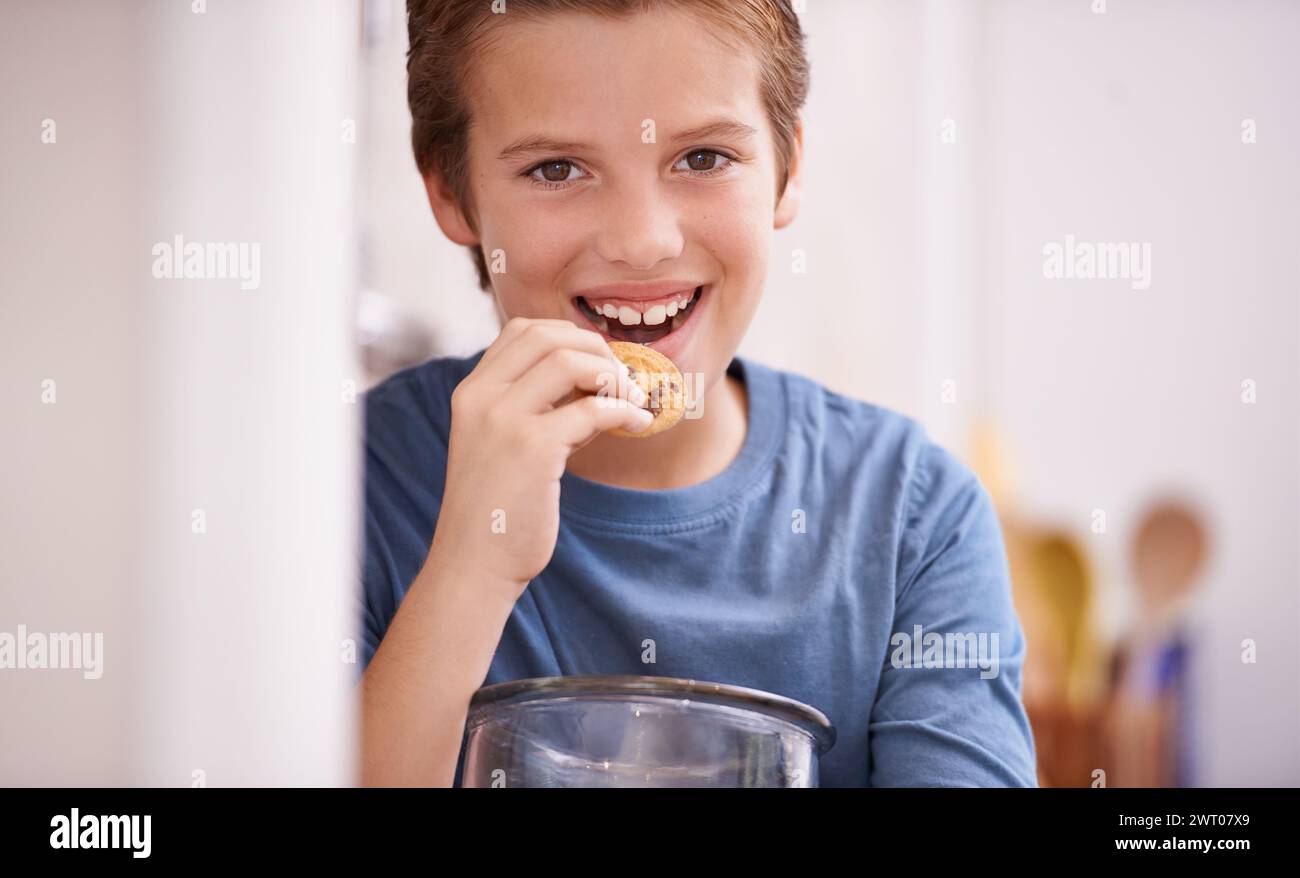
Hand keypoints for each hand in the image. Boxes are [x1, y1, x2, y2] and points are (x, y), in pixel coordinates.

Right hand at [428, 318, 651, 597]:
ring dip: (612, 375)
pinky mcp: (534, 449)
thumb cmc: (496, 508)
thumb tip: (597, 381)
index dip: (568, 336)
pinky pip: (594, 409)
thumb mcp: (501, 443)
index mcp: (472, 392)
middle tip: (621, 379)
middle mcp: (482, 397)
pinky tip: (638, 422)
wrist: (473, 563)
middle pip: (549, 337)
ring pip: (570, 362)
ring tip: (631, 399)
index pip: (522, 330)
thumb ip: (535, 407)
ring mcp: (505, 420)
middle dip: (596, 350)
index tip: (597, 361)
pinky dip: (625, 410)